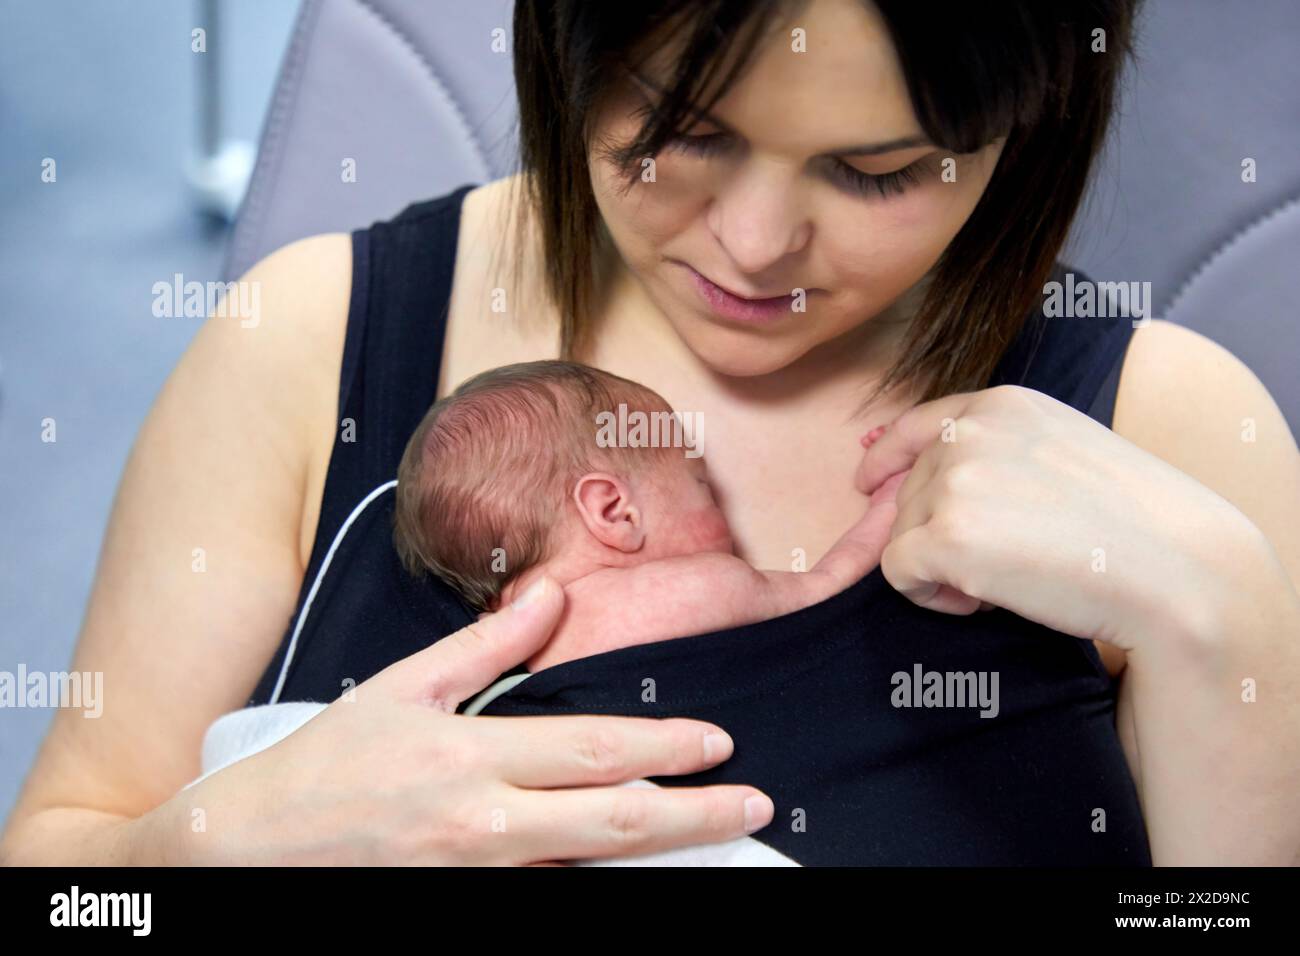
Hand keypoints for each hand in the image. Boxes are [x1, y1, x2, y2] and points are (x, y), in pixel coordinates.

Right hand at [180, 577, 771, 863]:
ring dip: (661, 850)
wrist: (250, 850)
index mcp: (474, 757)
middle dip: (695, 813)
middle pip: (613, 820)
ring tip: (716, 833)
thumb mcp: (405, 687)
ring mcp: (480, 874)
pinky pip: (551, 891)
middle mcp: (487, 823)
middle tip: (754, 803)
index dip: (665, 747)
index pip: (595, 750)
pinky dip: (598, 877)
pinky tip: (634, 868)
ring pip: (592, 865)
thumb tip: (549, 595)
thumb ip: (488, 644)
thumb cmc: (329, 765)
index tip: (718, 742)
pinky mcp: (469, 901)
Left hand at [855, 385, 1255, 647]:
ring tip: (1006, 579)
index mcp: (1001, 404)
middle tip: (1004, 561)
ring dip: (939, 568)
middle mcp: (969, 431)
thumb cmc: (1132, 525)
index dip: (886, 457)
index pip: (917, 424)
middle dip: (940, 534)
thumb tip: (921, 489)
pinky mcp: (943, 534)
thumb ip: (995, 457)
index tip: (867, 482)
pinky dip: (929, 596)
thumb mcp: (1060, 455)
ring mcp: (953, 480)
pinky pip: (898, 573)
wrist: (1175, 568)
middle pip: (909, 493)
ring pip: (900, 535)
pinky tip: (983, 599)